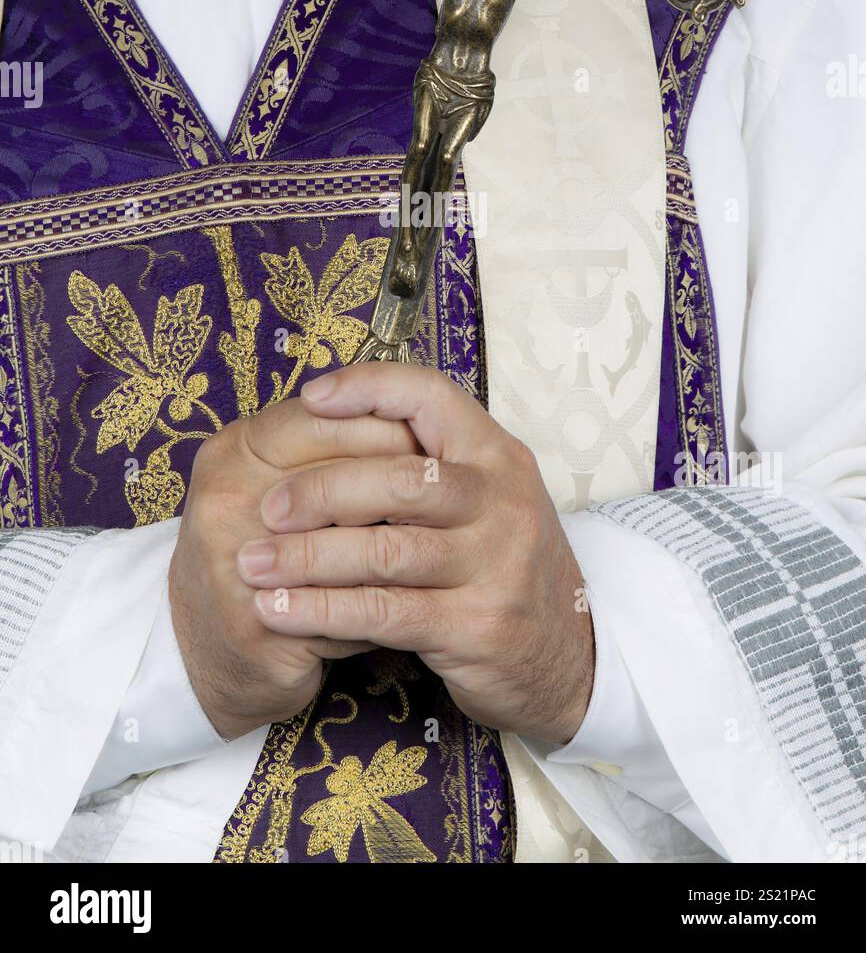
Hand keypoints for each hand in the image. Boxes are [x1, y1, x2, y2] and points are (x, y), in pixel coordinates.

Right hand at [168, 397, 418, 739]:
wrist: (201, 654)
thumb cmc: (261, 554)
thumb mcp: (279, 485)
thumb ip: (332, 452)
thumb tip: (421, 429)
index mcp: (236, 450)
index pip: (326, 417)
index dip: (389, 430)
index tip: (433, 451)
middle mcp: (226, 496)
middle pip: (345, 477)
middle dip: (406, 493)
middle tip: (447, 509)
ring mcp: (235, 562)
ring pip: (355, 544)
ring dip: (401, 553)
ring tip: (434, 559)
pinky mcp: (257, 625)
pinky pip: (349, 609)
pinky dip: (384, 610)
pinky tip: (404, 611)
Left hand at [242, 365, 594, 745]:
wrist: (566, 657)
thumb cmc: (500, 564)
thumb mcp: (483, 498)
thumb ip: (424, 463)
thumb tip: (324, 423)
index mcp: (497, 455)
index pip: (431, 397)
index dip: (369, 388)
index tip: (311, 397)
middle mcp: (502, 502)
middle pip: (400, 479)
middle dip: (320, 491)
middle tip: (266, 508)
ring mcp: (495, 566)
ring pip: (385, 552)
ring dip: (307, 558)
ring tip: (252, 563)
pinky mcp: (476, 627)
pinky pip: (384, 613)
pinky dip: (323, 610)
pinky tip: (279, 610)